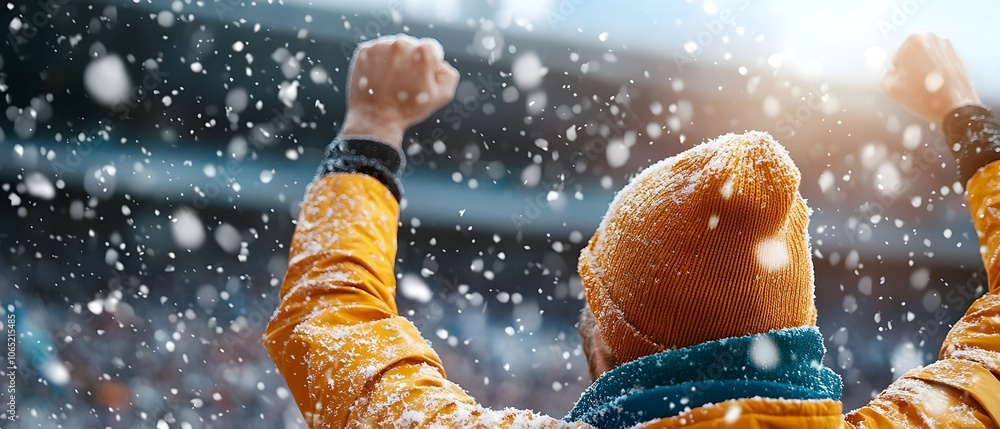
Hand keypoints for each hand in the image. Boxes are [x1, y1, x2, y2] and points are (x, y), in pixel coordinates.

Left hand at [340, 34, 459, 147]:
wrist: (375, 118)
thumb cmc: (409, 109)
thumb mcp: (441, 96)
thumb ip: (449, 75)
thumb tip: (440, 64)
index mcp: (423, 51)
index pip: (432, 49)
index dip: (429, 66)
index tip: (420, 79)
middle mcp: (401, 43)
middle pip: (412, 46)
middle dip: (411, 61)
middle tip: (404, 83)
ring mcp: (381, 46)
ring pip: (393, 48)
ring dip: (394, 60)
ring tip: (390, 82)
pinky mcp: (364, 51)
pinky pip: (376, 51)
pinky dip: (378, 62)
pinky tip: (379, 78)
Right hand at [882, 33, 982, 125]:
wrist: (954, 107)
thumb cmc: (925, 96)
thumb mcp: (891, 88)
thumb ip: (886, 75)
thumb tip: (892, 73)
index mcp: (913, 42)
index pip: (898, 56)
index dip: (899, 71)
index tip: (904, 81)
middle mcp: (931, 39)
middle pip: (914, 53)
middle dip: (912, 66)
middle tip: (914, 83)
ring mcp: (947, 47)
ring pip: (928, 57)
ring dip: (925, 68)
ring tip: (926, 85)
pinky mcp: (958, 56)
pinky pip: (941, 62)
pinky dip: (938, 70)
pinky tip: (937, 84)